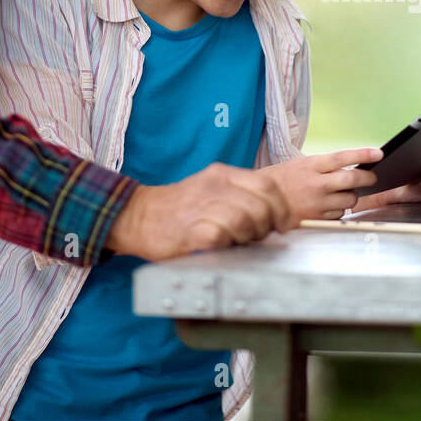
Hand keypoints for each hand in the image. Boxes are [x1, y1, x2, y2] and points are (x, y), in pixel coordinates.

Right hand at [105, 162, 294, 260]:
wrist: (136, 216)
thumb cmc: (180, 208)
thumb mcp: (213, 190)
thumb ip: (242, 197)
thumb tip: (274, 217)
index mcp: (224, 175)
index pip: (268, 186)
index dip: (282, 208)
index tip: (284, 225)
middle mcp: (215, 186)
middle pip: (262, 206)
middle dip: (267, 227)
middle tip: (257, 237)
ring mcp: (201, 207)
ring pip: (245, 220)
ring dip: (248, 237)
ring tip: (237, 242)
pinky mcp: (190, 230)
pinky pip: (221, 236)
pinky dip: (227, 244)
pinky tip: (220, 246)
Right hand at [259, 147, 384, 219]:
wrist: (261, 201)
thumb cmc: (281, 181)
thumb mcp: (301, 165)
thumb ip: (324, 167)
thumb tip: (349, 168)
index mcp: (312, 165)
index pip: (343, 157)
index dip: (363, 155)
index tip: (378, 154)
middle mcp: (317, 183)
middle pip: (352, 179)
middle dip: (367, 179)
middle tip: (371, 178)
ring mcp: (318, 202)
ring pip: (350, 200)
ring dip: (351, 196)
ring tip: (341, 194)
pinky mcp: (317, 218)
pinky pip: (339, 215)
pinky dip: (339, 211)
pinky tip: (329, 207)